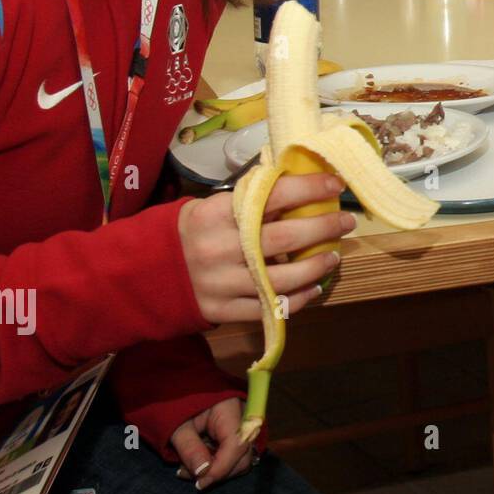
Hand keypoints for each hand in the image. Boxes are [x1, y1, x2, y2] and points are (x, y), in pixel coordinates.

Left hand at [170, 397, 256, 489]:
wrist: (179, 389)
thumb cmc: (176, 404)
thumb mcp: (176, 426)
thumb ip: (189, 448)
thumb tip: (203, 473)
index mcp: (231, 409)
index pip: (237, 444)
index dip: (221, 468)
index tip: (200, 483)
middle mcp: (244, 419)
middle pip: (243, 455)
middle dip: (217, 472)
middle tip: (186, 474)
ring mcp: (243, 427)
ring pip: (241, 459)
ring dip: (216, 470)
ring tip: (187, 470)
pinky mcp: (237, 435)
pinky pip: (234, 456)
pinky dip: (217, 464)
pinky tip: (196, 464)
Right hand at [178, 174, 353, 326]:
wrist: (147, 273)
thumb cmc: (191, 231)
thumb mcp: (212, 206)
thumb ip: (250, 199)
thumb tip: (301, 186)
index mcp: (216, 214)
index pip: (272, 195)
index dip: (309, 188)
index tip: (336, 184)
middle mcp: (220, 248)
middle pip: (285, 238)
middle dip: (323, 227)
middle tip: (346, 221)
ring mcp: (223, 283)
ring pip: (283, 278)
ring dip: (317, 266)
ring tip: (333, 256)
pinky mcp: (224, 310)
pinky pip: (271, 308)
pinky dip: (298, 299)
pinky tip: (314, 288)